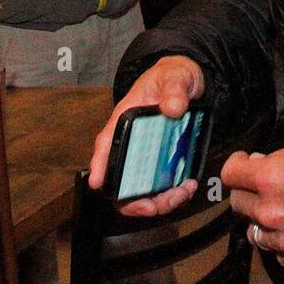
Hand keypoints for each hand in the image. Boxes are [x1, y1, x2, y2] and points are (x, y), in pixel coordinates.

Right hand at [88, 55, 204, 216]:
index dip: (99, 165)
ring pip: (141, 190)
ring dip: (159, 200)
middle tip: (154, 205)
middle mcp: (131, 143)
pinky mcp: (163, 163)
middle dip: (134, 200)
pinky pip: (161, 187)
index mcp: (125, 120)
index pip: (106, 144)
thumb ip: (173, 89)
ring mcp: (147, 156)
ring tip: (181, 193)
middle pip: (121, 179)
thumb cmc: (171, 77)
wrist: (187, 81)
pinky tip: (187, 186)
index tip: (96, 183)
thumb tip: (173, 108)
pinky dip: (173, 194)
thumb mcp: (173, 77)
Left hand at [222, 138, 283, 270]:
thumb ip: (279, 157)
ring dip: (261, 221)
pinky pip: (278, 254)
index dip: (235, 165)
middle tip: (261, 187)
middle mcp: (269, 209)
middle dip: (247, 192)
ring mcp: (282, 236)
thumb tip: (263, 162)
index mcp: (269, 178)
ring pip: (254, 232)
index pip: (230, 174)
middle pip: (238, 203)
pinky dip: (282, 243)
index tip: (242, 163)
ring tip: (278, 212)